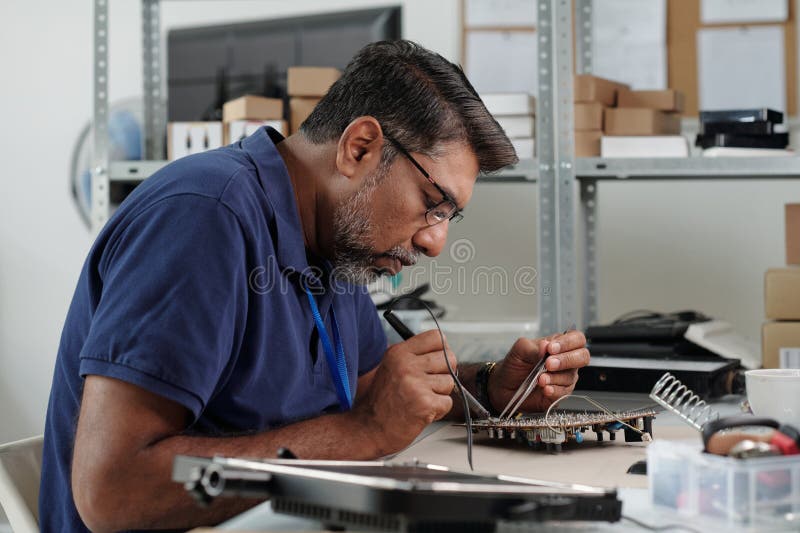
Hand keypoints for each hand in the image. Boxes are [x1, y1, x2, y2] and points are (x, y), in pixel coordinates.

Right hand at [351, 330, 456, 454]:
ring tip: (420, 400)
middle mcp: (406, 365)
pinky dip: (439, 410)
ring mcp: (415, 384)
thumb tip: (444, 351)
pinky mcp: (424, 403)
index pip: (437, 337)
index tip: (436, 362)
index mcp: (398, 352)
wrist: (368, 429)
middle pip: (449, 357)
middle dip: (444, 373)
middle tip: (428, 385)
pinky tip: (422, 412)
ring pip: (450, 381)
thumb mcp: (391, 367)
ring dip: (440, 394)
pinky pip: (447, 402)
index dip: (442, 350)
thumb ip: (414, 357)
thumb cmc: (381, 402)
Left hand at [488, 330, 589, 413]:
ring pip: (571, 376)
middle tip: (549, 363)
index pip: (576, 339)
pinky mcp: (560, 393)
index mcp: (559, 346)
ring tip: (539, 378)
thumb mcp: (519, 350)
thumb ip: (533, 347)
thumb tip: (545, 345)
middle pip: (583, 357)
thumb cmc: (515, 364)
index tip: (551, 348)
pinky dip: (554, 390)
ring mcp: (564, 378)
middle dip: (567, 360)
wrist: (504, 385)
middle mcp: (565, 361)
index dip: (568, 343)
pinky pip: (564, 393)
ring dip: (554, 377)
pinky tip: (545, 389)